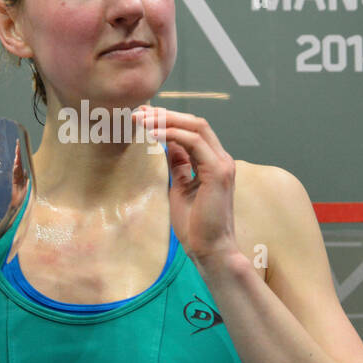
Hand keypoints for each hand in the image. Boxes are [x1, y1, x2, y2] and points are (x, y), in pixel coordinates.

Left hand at [134, 105, 240, 265]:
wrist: (210, 250)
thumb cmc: (195, 225)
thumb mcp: (180, 186)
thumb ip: (178, 163)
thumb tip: (166, 141)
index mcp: (213, 162)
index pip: (192, 130)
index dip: (168, 120)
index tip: (143, 116)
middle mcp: (221, 159)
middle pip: (195, 123)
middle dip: (166, 114)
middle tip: (139, 113)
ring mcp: (222, 164)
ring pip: (196, 126)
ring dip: (166, 120)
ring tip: (141, 120)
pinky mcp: (218, 172)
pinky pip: (194, 142)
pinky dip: (172, 134)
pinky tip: (153, 134)